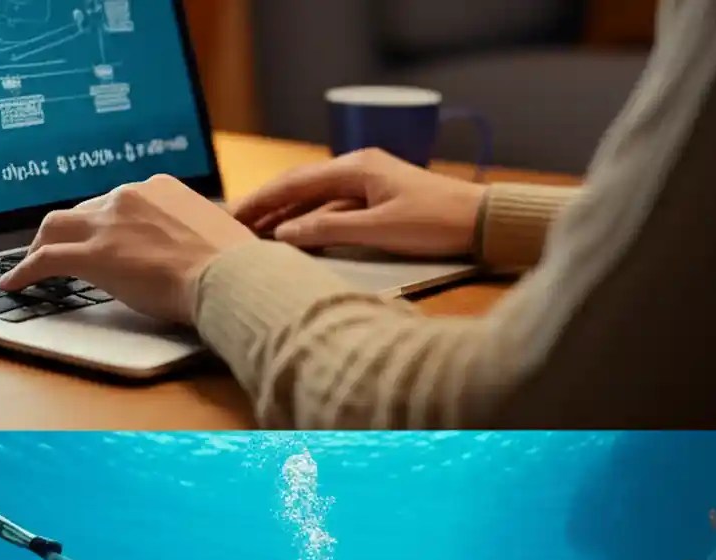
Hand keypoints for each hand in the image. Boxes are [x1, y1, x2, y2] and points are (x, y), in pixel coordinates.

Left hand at [0, 175, 255, 324]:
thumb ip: (198, 235)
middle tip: (59, 251)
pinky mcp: (92, 255)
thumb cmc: (234, 265)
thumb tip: (205, 251)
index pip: (117, 202)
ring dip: (39, 245)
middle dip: (70, 232)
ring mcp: (108, 224)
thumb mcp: (217, 235)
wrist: (229, 277)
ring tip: (31, 265)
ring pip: (56, 227)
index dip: (102, 223)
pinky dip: (24, 270)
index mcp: (160, 189)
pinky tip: (13, 283)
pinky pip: (45, 259)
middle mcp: (129, 197)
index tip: (100, 236)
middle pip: (83, 211)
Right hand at [231, 148, 487, 257]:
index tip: (233, 216)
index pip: (294, 182)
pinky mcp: (378, 201)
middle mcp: (358, 169)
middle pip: (300, 187)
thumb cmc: (436, 222)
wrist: (482, 222)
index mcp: (356, 167)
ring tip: (255, 234)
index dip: (261, 200)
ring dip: (286, 216)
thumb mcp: (379, 230)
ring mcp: (368, 184)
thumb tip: (285, 234)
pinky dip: (310, 222)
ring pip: (316, 200)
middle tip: (235, 227)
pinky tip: (295, 236)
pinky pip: (333, 209)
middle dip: (267, 207)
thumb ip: (329, 230)